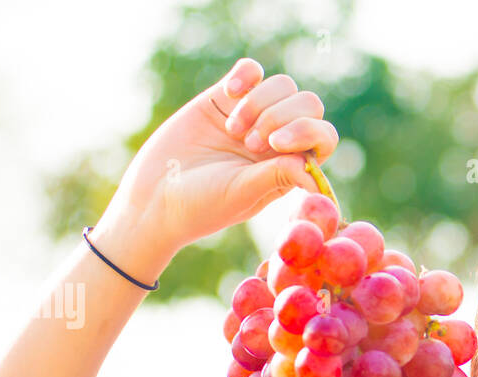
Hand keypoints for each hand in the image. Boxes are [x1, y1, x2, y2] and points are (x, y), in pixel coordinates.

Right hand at [103, 57, 339, 260]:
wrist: (154, 195)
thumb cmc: (202, 205)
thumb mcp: (243, 193)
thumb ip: (279, 175)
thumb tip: (314, 169)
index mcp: (291, 167)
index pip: (323, 137)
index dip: (308, 131)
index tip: (275, 145)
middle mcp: (277, 141)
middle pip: (308, 104)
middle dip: (282, 116)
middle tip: (250, 142)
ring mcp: (253, 117)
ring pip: (282, 85)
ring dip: (259, 103)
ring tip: (232, 131)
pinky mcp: (226, 98)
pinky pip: (252, 71)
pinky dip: (245, 77)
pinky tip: (228, 95)